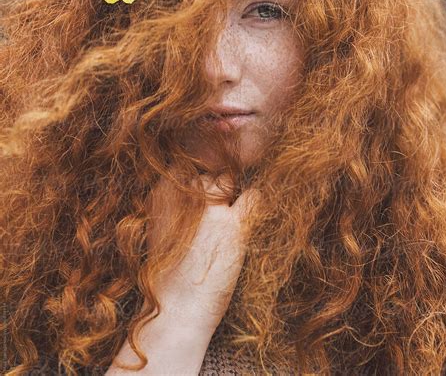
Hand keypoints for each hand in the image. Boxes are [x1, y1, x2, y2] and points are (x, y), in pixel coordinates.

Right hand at [144, 170, 257, 334]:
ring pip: (228, 180)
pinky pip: (253, 195)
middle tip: (214, 215)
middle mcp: (186, 195)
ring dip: (231, 195)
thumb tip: (189, 190)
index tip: (197, 201)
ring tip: (226, 222)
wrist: (176, 307)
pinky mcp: (235, 224)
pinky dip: (253, 203)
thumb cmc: (167, 274)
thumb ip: (172, 205)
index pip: (183, 170)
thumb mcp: (159, 231)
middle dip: (213, 189)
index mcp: (161, 195)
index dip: (194, 185)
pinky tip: (244, 221)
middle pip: (207, 176)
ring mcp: (211, 207)